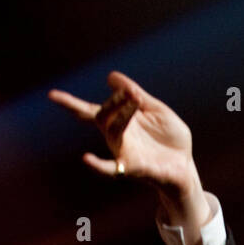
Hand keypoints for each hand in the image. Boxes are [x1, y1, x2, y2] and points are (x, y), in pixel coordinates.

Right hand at [47, 70, 197, 194]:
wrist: (185, 165)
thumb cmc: (170, 139)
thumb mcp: (156, 110)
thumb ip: (136, 95)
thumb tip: (110, 76)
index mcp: (121, 121)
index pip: (90, 111)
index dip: (69, 104)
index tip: (58, 95)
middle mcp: (117, 136)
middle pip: (101, 116)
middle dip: (113, 100)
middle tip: (130, 92)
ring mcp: (124, 152)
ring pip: (112, 130)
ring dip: (122, 113)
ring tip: (134, 100)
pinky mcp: (134, 167)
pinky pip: (111, 168)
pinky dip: (98, 165)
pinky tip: (86, 158)